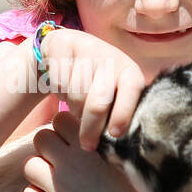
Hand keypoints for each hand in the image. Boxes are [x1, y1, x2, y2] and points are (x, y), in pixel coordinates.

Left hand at [21, 110, 155, 191]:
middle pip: (40, 138)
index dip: (64, 129)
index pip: (59, 119)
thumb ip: (103, 137)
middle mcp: (72, 163)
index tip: (75, 142)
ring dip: (40, 172)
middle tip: (63, 162)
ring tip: (58, 182)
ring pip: (29, 166)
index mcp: (91, 144)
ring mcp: (62, 189)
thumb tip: (87, 126)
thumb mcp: (125, 153)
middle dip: (49, 148)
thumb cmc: (140, 187)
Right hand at [37, 29, 144, 150]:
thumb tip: (119, 146)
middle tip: (87, 146)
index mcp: (130, 70)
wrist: (64, 54)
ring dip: (74, 110)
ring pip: (77, 94)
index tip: (114, 134)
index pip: (133, 89)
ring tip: (76, 111)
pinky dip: (58, 92)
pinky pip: (59, 81)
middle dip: (92, 127)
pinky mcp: (64, 44)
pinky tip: (62, 91)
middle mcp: (111, 57)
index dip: (124, 112)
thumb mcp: (112, 97)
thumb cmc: (94, 85)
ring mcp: (87, 48)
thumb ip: (118, 115)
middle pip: (100, 99)